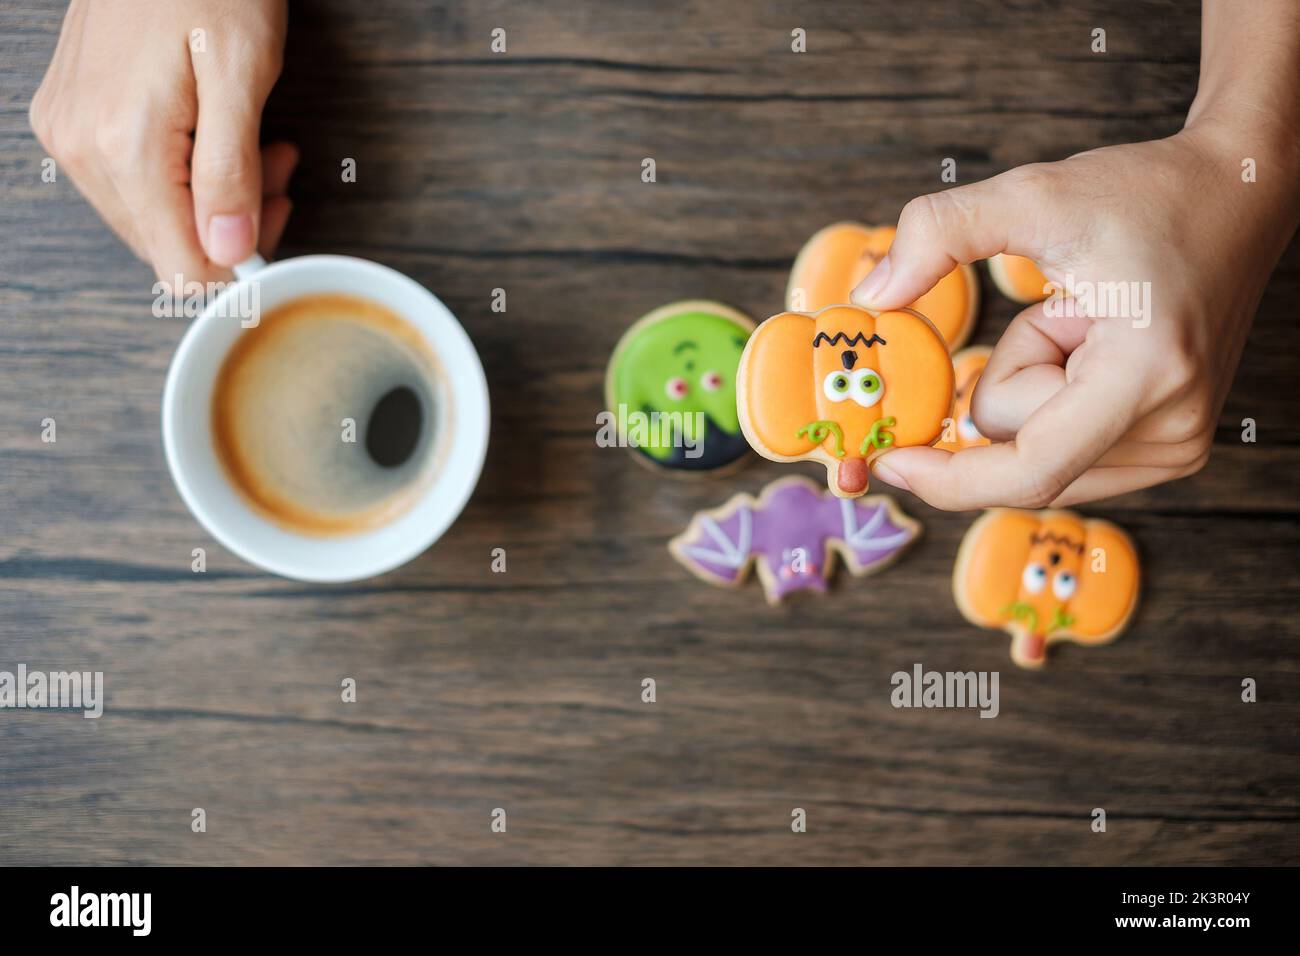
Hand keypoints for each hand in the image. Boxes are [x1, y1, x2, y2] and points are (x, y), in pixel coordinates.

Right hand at [29, 0, 293, 281]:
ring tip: (254, 146)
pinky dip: (181, 174)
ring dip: (211, 199)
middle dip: (232, 224)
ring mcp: (69, 133)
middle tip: (275, 168)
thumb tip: (230, 252)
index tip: (276, 212)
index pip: (183, 267)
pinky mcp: (70, 118)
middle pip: (165, 247)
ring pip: (151, 218)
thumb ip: (232, 172)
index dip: (241, 260)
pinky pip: (131, 182)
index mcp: (123, 146)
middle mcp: (82, 148)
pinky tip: (213, 135)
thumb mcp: (242, 74)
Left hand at [852, 120, 1299, 509]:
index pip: (1028, 470)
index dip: (948, 479)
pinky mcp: (1169, 449)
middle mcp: (1174, 430)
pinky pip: (1061, 451)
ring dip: (1034, 389)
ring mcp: (1177, 447)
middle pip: (1020, 454)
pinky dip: (1053, 401)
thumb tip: (870, 295)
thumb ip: (940, 233)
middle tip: (1066, 309)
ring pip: (1037, 456)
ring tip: (1089, 323)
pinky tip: (1095, 347)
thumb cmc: (1147, 196)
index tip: (888, 463)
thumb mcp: (1033, 195)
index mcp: (1146, 375)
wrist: (1237, 196)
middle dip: (1011, 380)